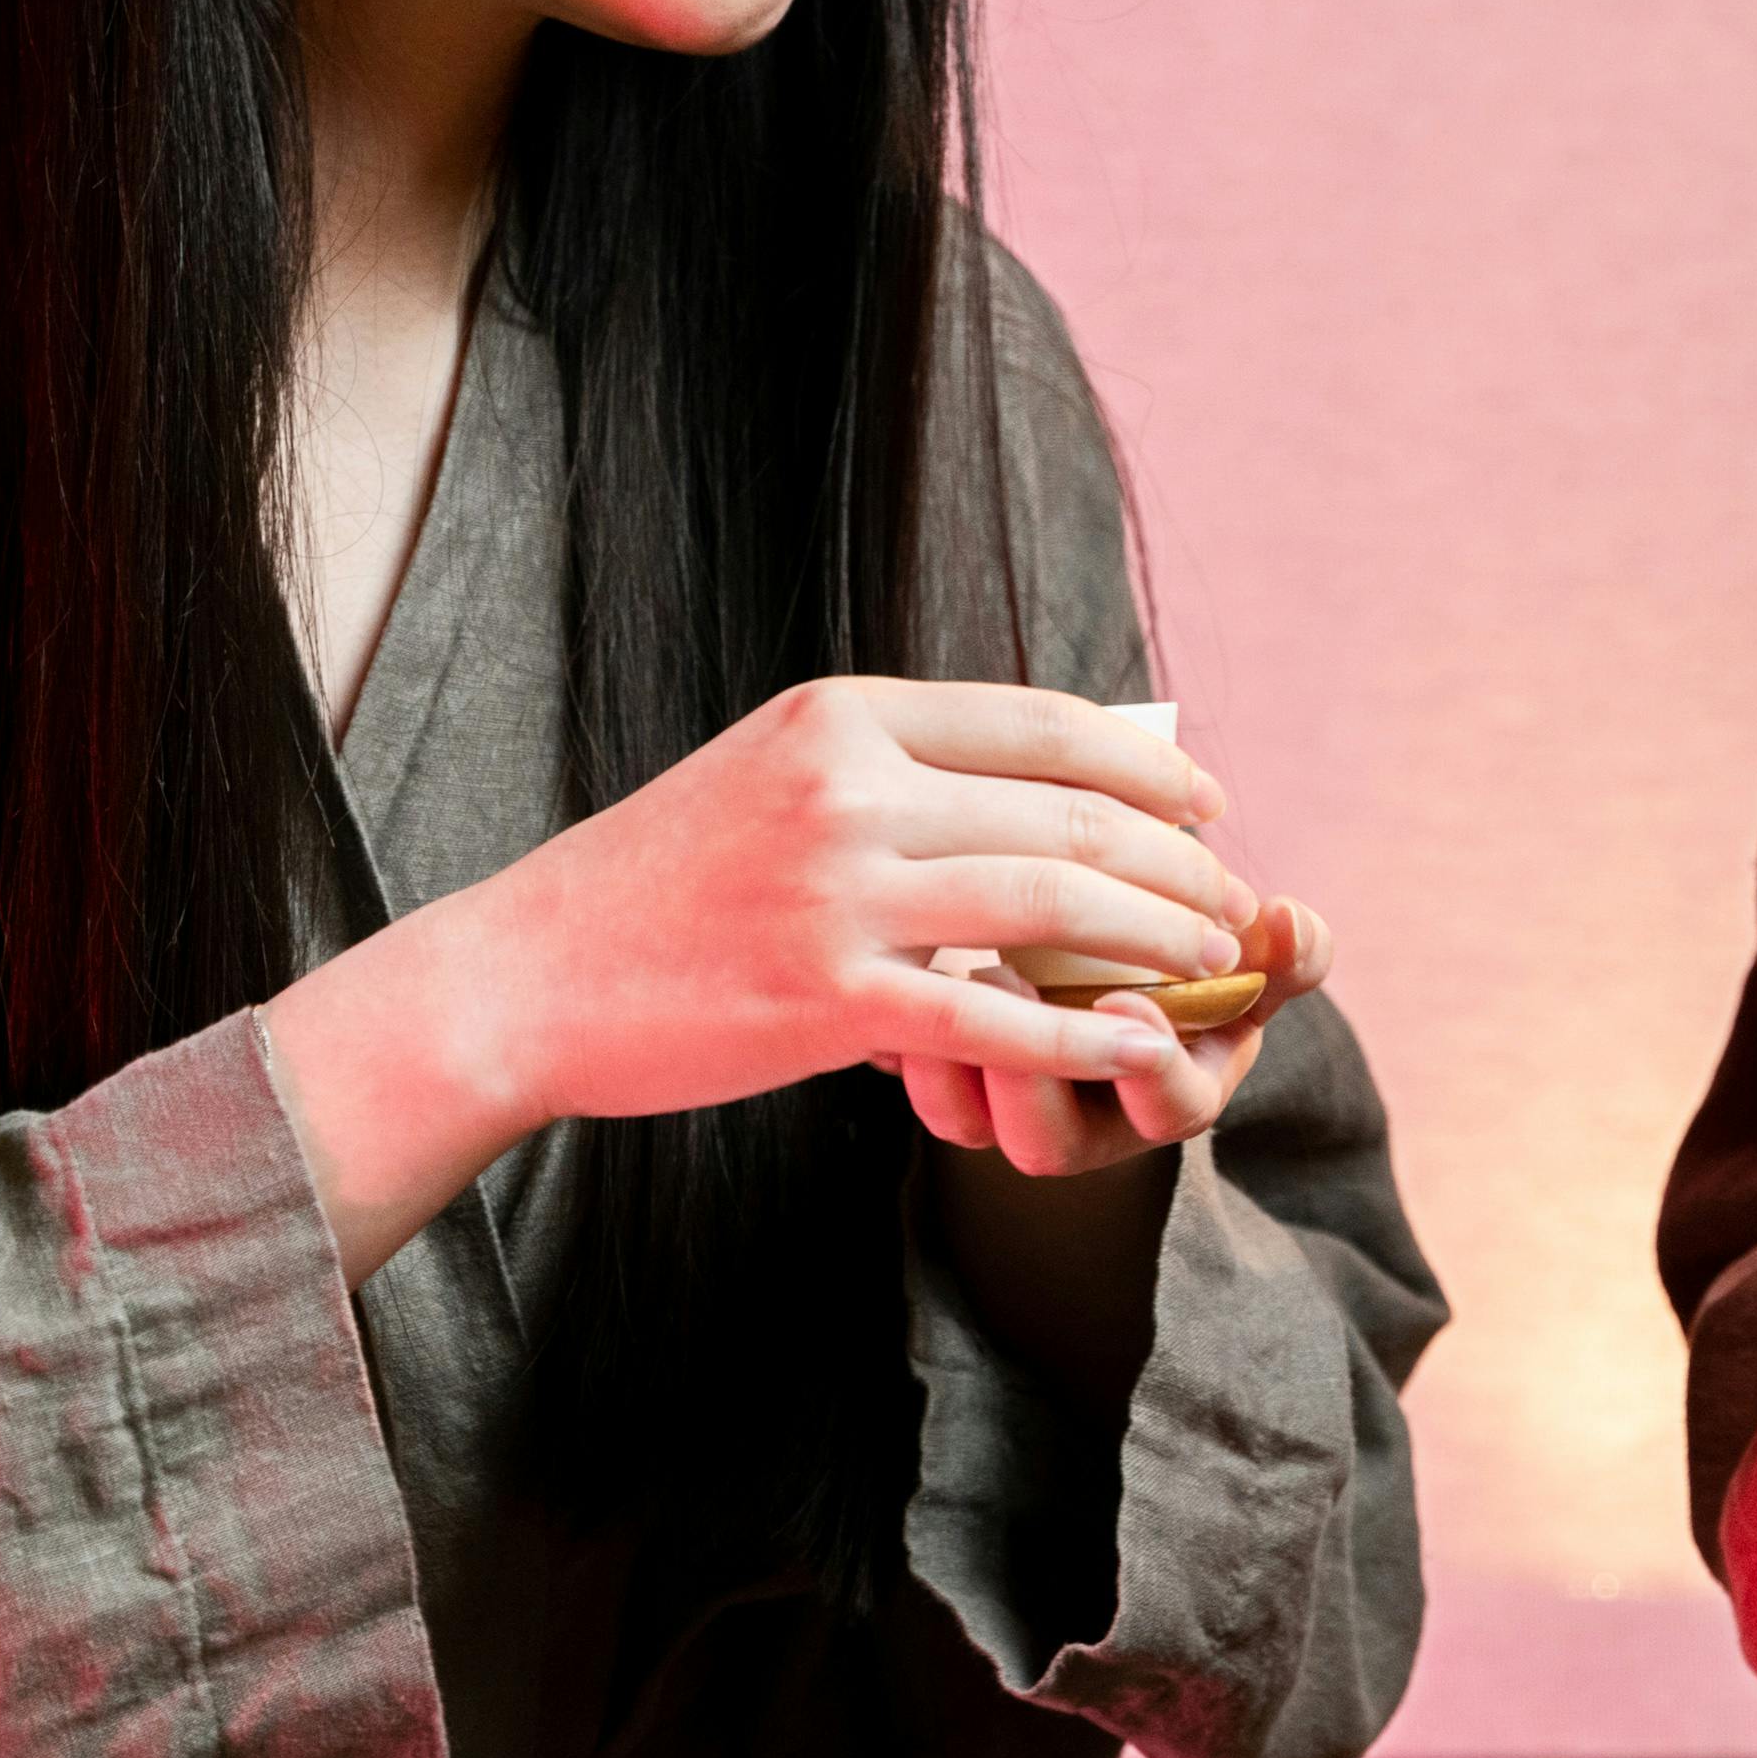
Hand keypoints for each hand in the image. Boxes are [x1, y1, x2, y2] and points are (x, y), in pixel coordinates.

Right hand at [262, 677, 1255, 1276]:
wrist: (522, 975)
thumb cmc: (653, 886)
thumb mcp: (769, 778)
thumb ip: (886, 776)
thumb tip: (1023, 791)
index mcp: (839, 715)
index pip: (1039, 722)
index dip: (1145, 763)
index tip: (1206, 800)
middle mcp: (848, 785)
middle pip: (1068, 813)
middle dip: (1175, 861)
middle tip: (1234, 900)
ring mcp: (838, 890)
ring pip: (1051, 902)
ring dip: (1156, 936)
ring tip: (1214, 964)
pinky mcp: (826, 996)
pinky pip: (990, 1014)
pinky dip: (1081, 1030)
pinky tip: (1138, 1042)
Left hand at [899, 893, 1335, 1175]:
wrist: (1111, 954)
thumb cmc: (1192, 962)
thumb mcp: (1247, 959)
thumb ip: (1286, 950)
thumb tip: (1290, 921)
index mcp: (1171, 1093)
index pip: (1168, 1110)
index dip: (1148, 1065)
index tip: (1128, 995)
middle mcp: (1088, 1120)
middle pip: (1046, 1142)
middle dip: (1025, 1071)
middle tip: (1007, 973)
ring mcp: (1011, 1104)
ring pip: (967, 1122)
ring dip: (951, 1056)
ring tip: (948, 964)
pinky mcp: (950, 1076)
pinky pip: (917, 1083)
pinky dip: (902, 1036)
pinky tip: (901, 964)